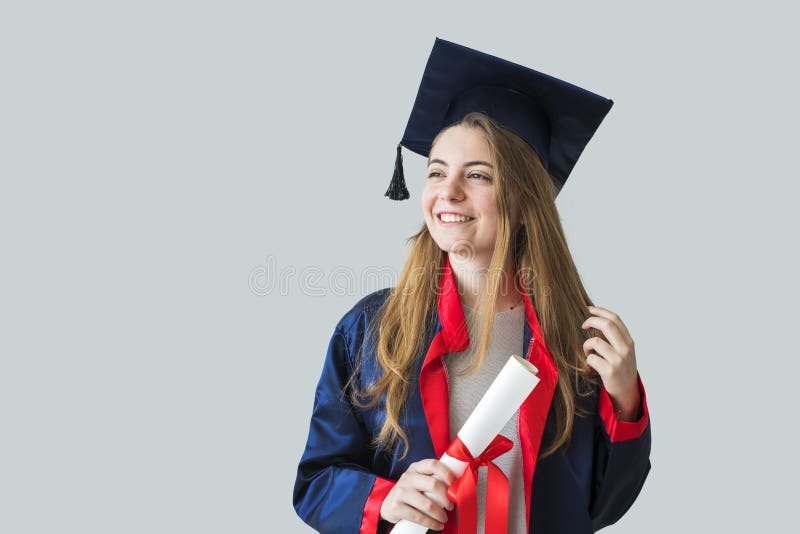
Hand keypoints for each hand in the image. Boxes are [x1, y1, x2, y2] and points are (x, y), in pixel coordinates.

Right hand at [380, 459, 454, 530]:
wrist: (387, 505)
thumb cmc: (410, 492)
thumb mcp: (418, 480)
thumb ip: (432, 479)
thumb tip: (456, 487)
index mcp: (415, 468)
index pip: (433, 464)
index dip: (446, 473)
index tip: (455, 484)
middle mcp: (408, 477)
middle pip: (433, 485)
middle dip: (446, 498)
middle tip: (451, 506)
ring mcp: (401, 491)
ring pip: (428, 504)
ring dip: (440, 514)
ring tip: (444, 518)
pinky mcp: (396, 507)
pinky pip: (418, 517)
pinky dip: (431, 523)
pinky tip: (437, 526)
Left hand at [581, 305, 639, 420]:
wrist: (627, 392)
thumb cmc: (621, 369)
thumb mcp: (624, 351)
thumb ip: (615, 338)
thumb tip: (597, 320)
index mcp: (629, 341)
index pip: (615, 319)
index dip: (601, 311)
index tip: (589, 309)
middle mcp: (625, 349)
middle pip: (607, 325)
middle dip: (591, 321)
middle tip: (583, 325)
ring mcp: (618, 360)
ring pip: (595, 341)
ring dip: (587, 345)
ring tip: (589, 353)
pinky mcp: (610, 371)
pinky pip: (591, 358)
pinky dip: (588, 359)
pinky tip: (592, 363)